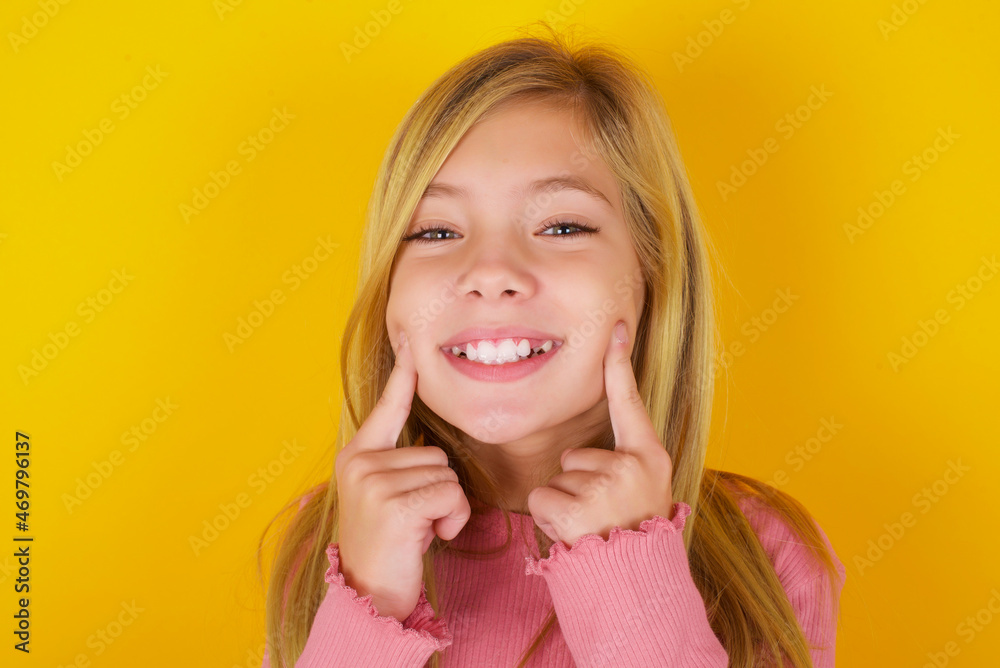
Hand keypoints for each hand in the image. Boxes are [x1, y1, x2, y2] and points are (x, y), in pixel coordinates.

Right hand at [335, 332, 470, 620]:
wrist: (368, 593)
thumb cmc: (387, 544)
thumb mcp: (386, 496)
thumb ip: (397, 465)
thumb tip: (426, 446)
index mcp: (358, 455)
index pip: (388, 408)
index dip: (402, 375)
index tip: (410, 340)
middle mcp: (361, 462)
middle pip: (437, 454)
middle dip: (440, 490)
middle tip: (414, 520)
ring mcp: (374, 482)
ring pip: (448, 475)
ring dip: (447, 508)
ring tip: (418, 530)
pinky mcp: (393, 504)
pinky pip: (451, 496)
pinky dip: (452, 520)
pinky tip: (426, 538)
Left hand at [526, 320, 674, 547]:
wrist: (635, 588)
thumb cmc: (633, 541)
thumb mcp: (644, 496)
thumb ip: (622, 465)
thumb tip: (587, 450)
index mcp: (649, 458)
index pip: (630, 404)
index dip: (620, 365)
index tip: (616, 327)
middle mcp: (630, 466)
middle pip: (574, 456)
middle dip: (576, 487)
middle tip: (600, 519)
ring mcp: (604, 485)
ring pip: (555, 479)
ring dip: (563, 506)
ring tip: (590, 531)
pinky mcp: (575, 505)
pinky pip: (541, 498)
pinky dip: (548, 519)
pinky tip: (573, 535)